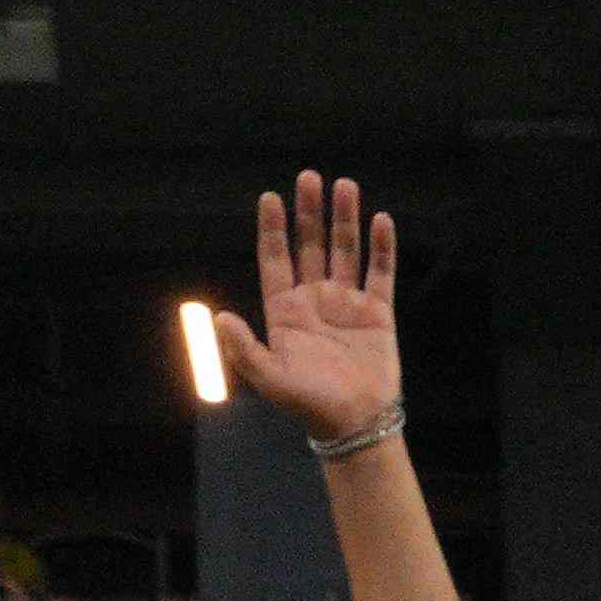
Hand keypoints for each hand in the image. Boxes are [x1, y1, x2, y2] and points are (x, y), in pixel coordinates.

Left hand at [244, 168, 405, 445]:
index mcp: (285, 310)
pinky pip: (381, 272)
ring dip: (345, 219)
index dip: (272, 228)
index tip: (269, 198)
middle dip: (310, 212)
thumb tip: (218, 317)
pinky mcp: (378, 313)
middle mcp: (315, 300)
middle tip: (309, 177)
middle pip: (311, 245)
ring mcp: (347, 303)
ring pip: (345, 250)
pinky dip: (382, 247)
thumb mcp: (269, 378)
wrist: (356, 423)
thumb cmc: (309, 404)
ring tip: (345, 186)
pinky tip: (380, 220)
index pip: (275, 258)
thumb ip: (243, 348)